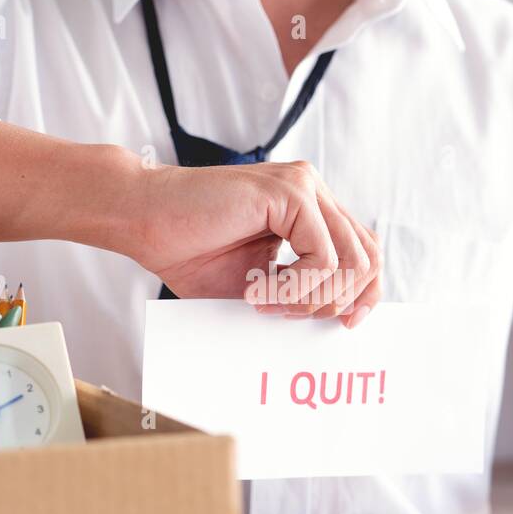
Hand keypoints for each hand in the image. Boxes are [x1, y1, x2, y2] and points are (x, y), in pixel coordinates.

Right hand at [124, 159, 381, 327]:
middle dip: (342, 300)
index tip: (344, 325)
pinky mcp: (290, 194)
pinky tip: (257, 292)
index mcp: (309, 210)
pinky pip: (322, 259)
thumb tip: (337, 318)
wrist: (144, 219)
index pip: (363, 250)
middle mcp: (312, 192)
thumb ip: (298, 290)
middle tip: (298, 317)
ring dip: (310, 298)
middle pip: (368, 255)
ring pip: (350, 261)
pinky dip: (293, 288)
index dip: (364, 293)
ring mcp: (304, 188)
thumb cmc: (189, 249)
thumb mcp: (259, 282)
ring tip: (268, 303)